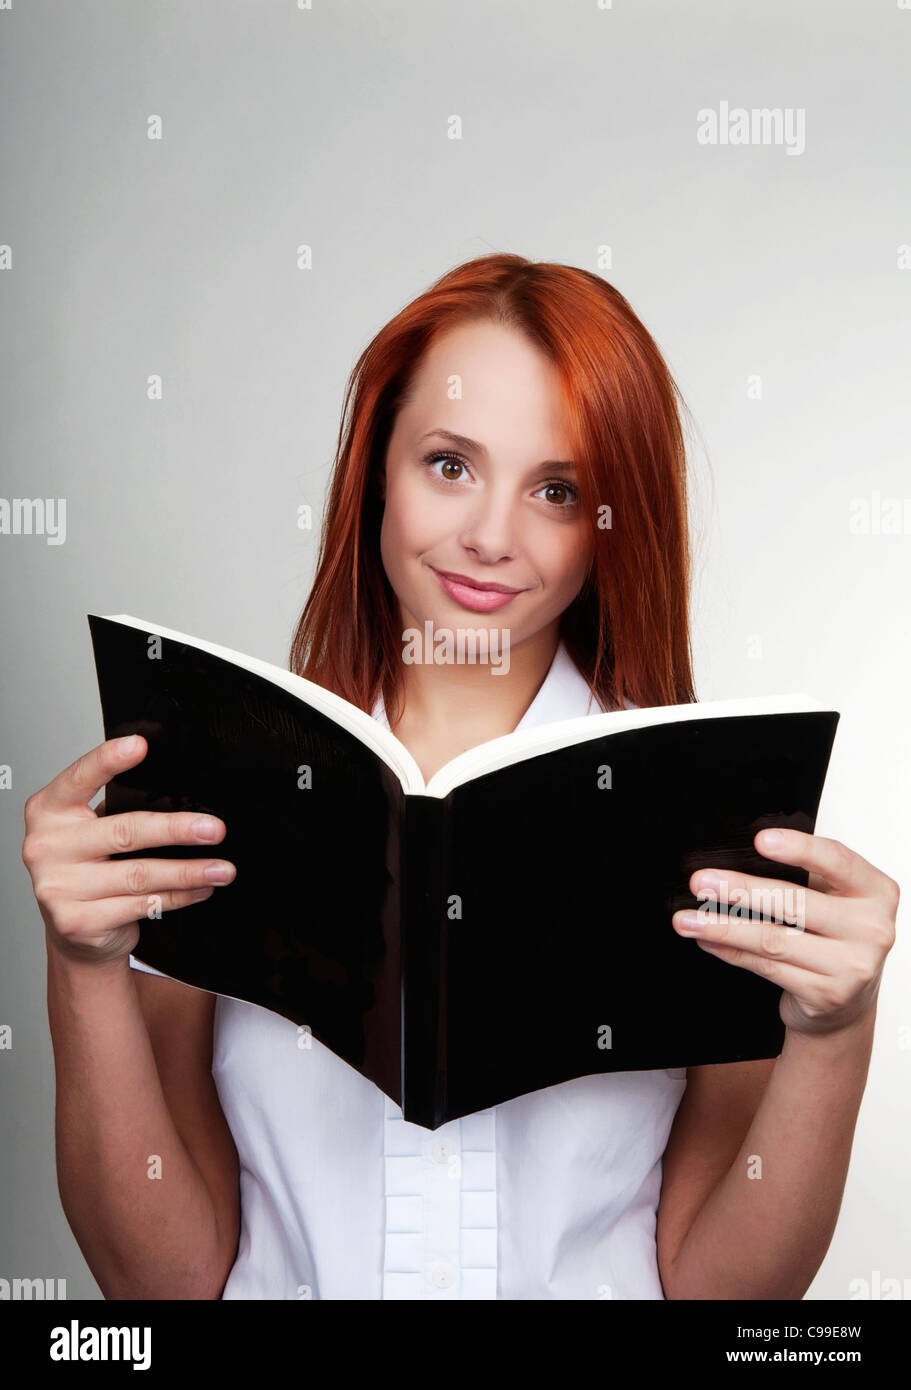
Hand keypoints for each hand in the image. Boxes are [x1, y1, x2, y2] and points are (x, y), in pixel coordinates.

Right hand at [21, 734, 235, 965]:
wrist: (73, 932)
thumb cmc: (87, 868)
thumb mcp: (89, 829)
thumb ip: (117, 808)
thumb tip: (183, 794)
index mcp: (49, 811)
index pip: (79, 778)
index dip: (107, 760)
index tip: (139, 744)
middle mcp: (46, 847)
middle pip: (124, 832)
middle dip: (176, 830)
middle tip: (215, 829)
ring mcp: (59, 887)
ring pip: (139, 875)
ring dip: (188, 871)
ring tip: (221, 868)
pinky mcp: (78, 921)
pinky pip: (142, 905)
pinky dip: (179, 896)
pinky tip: (201, 889)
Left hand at [671, 828, 898, 1037]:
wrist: (848, 1002)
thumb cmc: (835, 937)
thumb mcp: (834, 899)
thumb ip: (805, 877)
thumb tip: (739, 860)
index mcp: (876, 891)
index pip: (837, 861)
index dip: (799, 848)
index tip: (760, 840)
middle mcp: (871, 928)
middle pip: (795, 902)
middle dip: (739, 890)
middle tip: (701, 882)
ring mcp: (852, 966)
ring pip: (774, 940)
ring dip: (723, 927)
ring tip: (688, 919)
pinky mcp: (827, 994)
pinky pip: (767, 967)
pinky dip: (731, 952)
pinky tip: (708, 941)